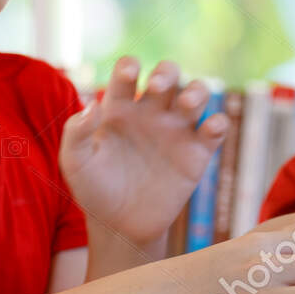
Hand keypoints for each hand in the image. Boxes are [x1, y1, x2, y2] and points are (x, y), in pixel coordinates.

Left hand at [60, 58, 227, 245]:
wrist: (121, 226)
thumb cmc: (94, 191)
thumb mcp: (75, 163)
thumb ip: (77, 133)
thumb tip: (93, 105)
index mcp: (120, 107)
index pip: (128, 73)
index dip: (130, 66)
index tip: (130, 75)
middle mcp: (151, 112)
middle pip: (169, 73)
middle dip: (167, 72)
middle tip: (157, 86)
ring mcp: (176, 130)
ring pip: (197, 93)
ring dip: (197, 91)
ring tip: (187, 105)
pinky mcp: (197, 152)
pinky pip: (216, 128)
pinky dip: (219, 123)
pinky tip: (209, 129)